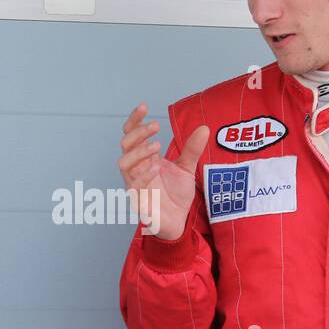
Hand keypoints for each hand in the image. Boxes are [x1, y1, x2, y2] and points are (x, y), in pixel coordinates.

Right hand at [117, 103, 208, 240]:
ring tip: (157, 146)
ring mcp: (135, 184)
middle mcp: (136, 169)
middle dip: (138, 133)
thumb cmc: (176, 195)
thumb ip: (191, 150)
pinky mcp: (138, 200)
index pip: (132, 134)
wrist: (178, 222)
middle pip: (125, 144)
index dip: (134, 120)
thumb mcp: (187, 168)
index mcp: (144, 158)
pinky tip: (156, 167)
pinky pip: (133, 185)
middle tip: (156, 126)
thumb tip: (203, 128)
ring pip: (124, 163)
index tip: (144, 106)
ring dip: (139, 151)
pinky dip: (143, 174)